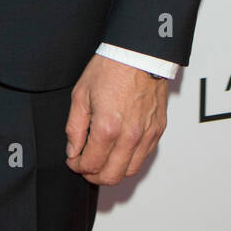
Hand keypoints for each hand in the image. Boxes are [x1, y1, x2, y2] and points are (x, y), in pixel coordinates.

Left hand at [64, 55, 167, 184]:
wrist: (139, 53)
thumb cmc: (112, 67)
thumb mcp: (81, 94)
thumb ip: (74, 127)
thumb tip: (73, 149)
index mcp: (107, 128)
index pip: (90, 165)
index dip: (77, 166)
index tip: (73, 160)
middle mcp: (129, 136)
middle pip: (111, 176)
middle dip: (93, 176)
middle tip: (85, 166)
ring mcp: (146, 135)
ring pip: (129, 171)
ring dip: (113, 171)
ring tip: (102, 160)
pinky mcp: (158, 130)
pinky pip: (144, 156)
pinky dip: (130, 159)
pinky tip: (119, 149)